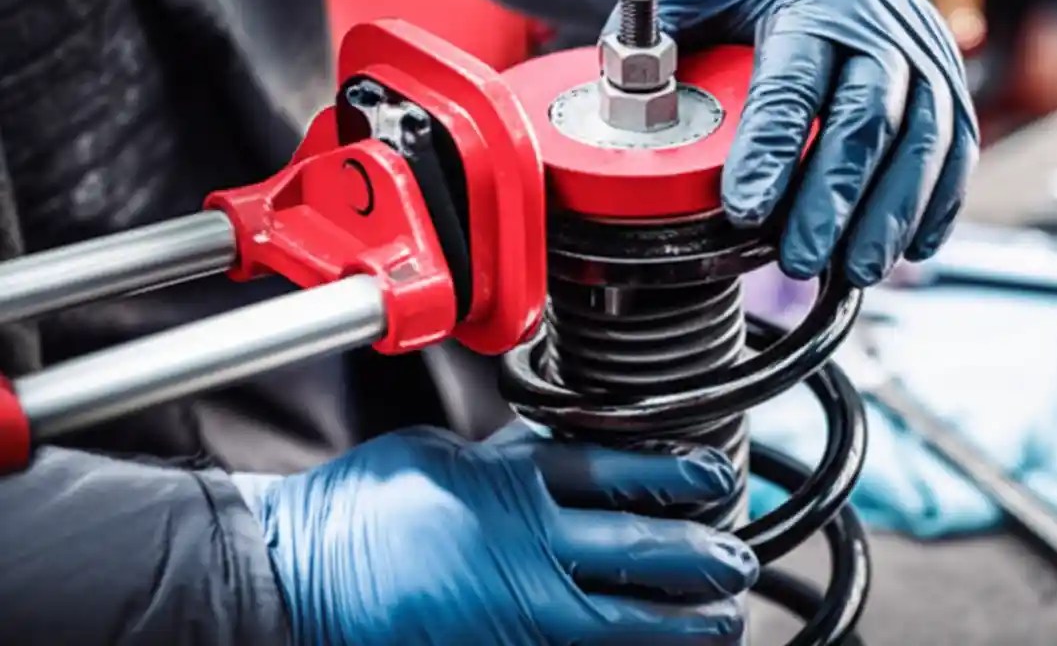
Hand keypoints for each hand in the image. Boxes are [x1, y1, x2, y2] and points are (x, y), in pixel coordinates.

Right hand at [234, 423, 755, 645]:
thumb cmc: (361, 511)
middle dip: (701, 556)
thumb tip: (565, 461)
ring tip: (723, 621)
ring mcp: (516, 613)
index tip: (712, 476)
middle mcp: (524, 549)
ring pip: (624, 621)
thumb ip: (512, 461)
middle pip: (639, 549)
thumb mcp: (444, 457)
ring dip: (683, 622)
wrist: (294, 574)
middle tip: (738, 559)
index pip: (618, 473)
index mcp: (511, 485)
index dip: (676, 474)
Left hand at [619, 0, 979, 285]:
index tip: (743, 209)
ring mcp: (924, 56)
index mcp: (813, 1)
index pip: (792, 85)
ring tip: (856, 270)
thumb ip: (655, 42)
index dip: (769, 152)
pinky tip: (909, 250)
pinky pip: (958, 150)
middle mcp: (880, 27)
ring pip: (926, 141)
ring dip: (892, 214)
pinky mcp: (948, 86)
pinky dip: (937, 204)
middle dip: (834, 199)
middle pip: (867, 120)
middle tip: (799, 257)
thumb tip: (627, 99)